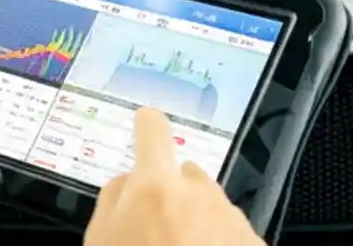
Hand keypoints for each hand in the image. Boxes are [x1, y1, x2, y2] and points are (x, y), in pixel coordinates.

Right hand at [85, 108, 263, 245]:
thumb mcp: (98, 244)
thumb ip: (111, 203)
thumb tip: (125, 182)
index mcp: (153, 189)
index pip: (152, 133)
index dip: (147, 124)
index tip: (147, 120)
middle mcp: (199, 196)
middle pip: (184, 174)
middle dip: (171, 193)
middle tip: (153, 232)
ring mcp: (231, 221)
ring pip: (210, 208)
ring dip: (196, 224)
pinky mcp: (254, 244)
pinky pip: (232, 235)